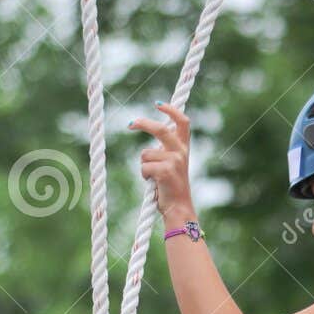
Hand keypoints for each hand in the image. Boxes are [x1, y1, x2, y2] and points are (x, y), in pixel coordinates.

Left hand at [128, 100, 194, 220]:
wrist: (179, 208)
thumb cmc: (171, 187)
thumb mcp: (173, 163)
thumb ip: (165, 148)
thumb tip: (152, 129)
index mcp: (183, 148)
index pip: (182, 122)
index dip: (171, 110)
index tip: (158, 104)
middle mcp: (181, 152)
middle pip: (160, 130)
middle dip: (144, 124)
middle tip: (130, 124)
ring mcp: (174, 161)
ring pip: (146, 153)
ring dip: (144, 165)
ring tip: (153, 177)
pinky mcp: (165, 171)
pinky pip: (144, 167)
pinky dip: (144, 175)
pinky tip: (153, 183)